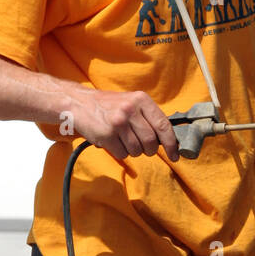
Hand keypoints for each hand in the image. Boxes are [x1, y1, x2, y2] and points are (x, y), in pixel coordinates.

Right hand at [64, 89, 179, 161]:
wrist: (79, 103)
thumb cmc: (110, 106)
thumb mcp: (132, 103)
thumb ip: (149, 118)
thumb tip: (169, 140)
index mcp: (141, 100)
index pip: (163, 125)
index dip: (171, 143)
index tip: (175, 155)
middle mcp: (131, 110)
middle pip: (151, 142)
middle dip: (148, 150)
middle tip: (142, 147)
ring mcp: (118, 122)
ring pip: (136, 150)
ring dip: (132, 151)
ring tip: (123, 140)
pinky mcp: (106, 134)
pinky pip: (122, 154)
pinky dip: (120, 152)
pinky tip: (112, 141)